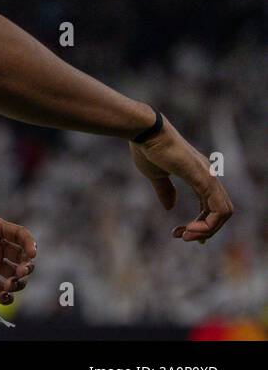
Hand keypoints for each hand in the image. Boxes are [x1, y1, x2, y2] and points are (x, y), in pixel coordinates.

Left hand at [0, 213, 35, 305]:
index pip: (19, 235)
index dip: (29, 243)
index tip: (32, 253)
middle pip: (22, 257)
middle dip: (26, 266)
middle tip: (21, 272)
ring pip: (15, 275)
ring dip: (18, 282)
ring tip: (10, 285)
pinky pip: (0, 289)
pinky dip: (5, 295)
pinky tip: (4, 297)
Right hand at [129, 114, 232, 242]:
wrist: (145, 132)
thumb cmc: (147, 149)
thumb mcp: (156, 175)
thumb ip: (165, 191)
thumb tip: (170, 207)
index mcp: (198, 175)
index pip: (210, 205)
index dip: (201, 222)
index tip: (182, 232)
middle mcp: (208, 176)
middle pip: (221, 211)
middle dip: (205, 229)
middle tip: (184, 237)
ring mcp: (209, 177)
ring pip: (224, 213)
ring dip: (207, 230)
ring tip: (186, 235)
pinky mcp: (205, 179)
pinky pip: (219, 209)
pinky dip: (209, 224)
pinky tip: (190, 228)